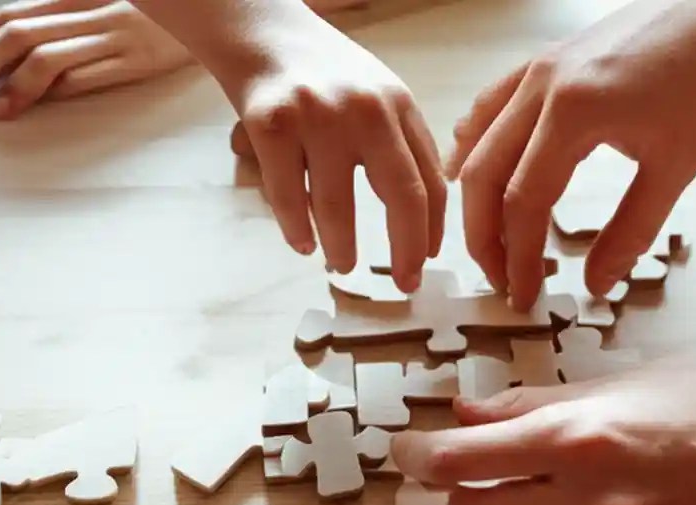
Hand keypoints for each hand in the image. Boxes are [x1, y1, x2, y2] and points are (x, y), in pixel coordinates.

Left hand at [0, 0, 192, 120]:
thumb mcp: (114, 12)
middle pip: (20, 34)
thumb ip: (75, 26)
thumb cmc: (167, 21)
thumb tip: (29, 58)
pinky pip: (91, 74)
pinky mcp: (141, 60)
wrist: (224, 15)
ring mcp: (117, 36)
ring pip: (48, 55)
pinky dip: (58, 90)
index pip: (14, 14)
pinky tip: (37, 105)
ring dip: (13, 85)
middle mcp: (95, 11)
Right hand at [216, 7, 442, 287]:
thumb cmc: (325, 74)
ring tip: (343, 264)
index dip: (433, 229)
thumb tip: (424, 217)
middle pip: (402, 197)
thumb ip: (402, 144)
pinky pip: (288, 196)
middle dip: (407, 251)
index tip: (428, 260)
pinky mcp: (271, 124)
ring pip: (338, 206)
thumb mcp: (379, 96)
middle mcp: (366, 110)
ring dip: (343, 248)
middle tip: (404, 283)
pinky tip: (304, 244)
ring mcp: (318, 116)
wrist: (262, 31)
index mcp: (401, 106)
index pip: (432, 180)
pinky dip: (297, 229)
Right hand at [447, 0, 695, 308]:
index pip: (523, 202)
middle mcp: (542, 86)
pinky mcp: (544, 61)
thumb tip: (599, 281)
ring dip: (475, 197)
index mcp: (572, 113)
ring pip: (479, 141)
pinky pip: (491, 106)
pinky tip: (472, 166)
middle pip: (483, 175)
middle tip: (500, 278)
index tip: (524, 294)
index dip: (518, 257)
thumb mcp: (676, 165)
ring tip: (487, 239)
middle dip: (484, 236)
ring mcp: (537, 69)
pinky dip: (476, 144)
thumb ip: (633, 230)